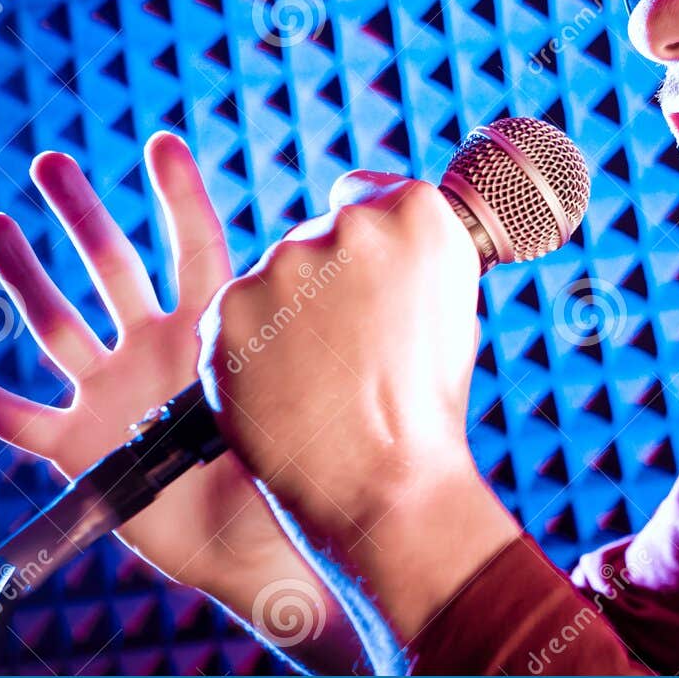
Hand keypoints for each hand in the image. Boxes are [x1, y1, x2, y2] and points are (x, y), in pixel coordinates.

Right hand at [0, 135, 360, 670]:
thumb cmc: (304, 464)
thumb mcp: (316, 380)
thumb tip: (398, 245)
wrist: (274, 544)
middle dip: (81, 213)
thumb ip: (338, 320)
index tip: (164, 142)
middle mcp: (156, 348)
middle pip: (110, 266)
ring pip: (55, 321)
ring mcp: (112, 393)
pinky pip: (12, 415)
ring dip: (23, 276)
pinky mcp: (77, 447)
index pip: (194, 243)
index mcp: (215, 326)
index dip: (178, 195)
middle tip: (52, 162)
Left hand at [201, 172, 518, 669]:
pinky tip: (285, 383)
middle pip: (322, 235)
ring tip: (322, 373)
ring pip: (278, 275)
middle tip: (354, 343)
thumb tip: (376, 236)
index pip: (372, 194)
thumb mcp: (451, 307)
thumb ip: (410, 254)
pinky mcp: (227, 309)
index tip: (377, 277)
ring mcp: (283, 266)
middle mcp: (348, 227)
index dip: (373, 241)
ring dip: (289, 312)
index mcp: (418, 216)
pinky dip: (252, 344)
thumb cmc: (425, 404)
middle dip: (330, 279)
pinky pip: (237, 313)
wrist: (382, 483)